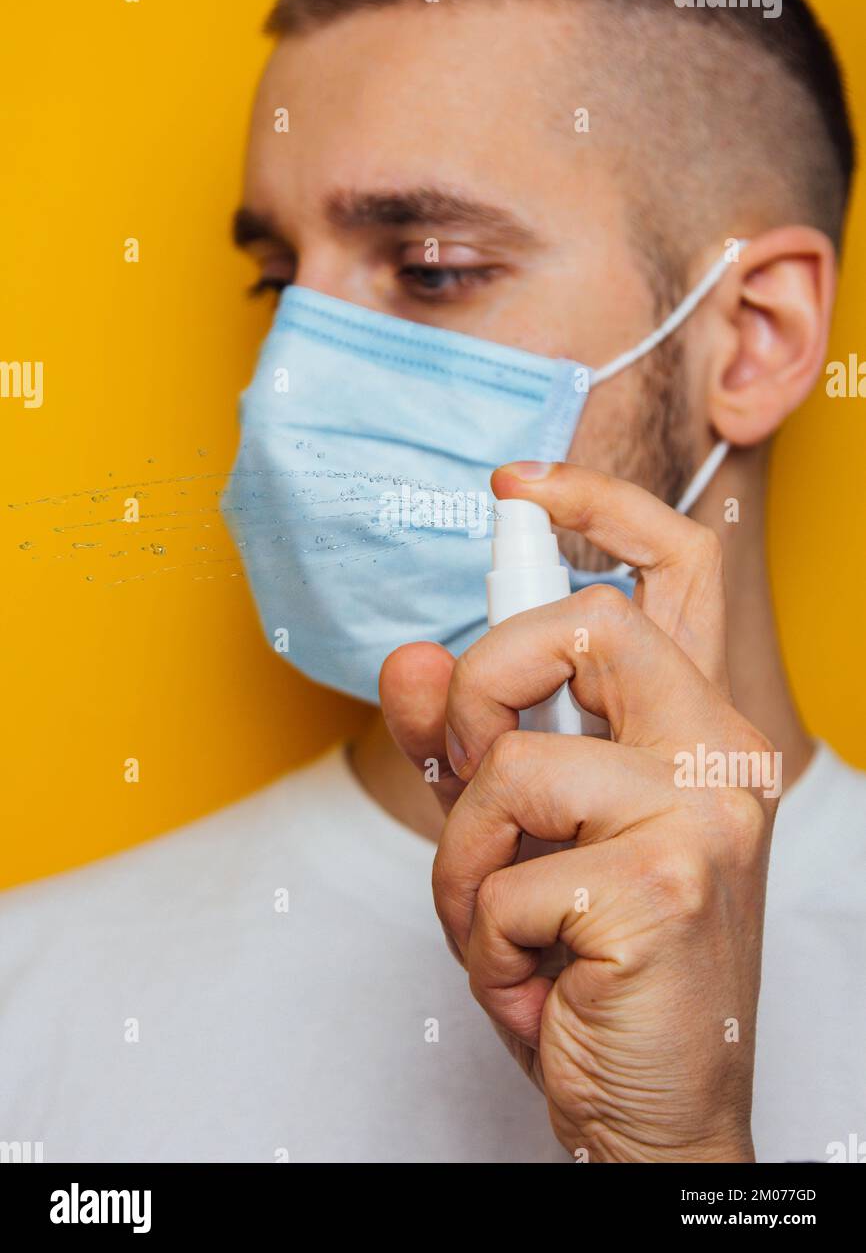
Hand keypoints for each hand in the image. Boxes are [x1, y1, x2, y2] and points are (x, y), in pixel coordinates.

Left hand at [380, 463, 776, 1162]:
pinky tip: (536, 978)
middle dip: (483, 682)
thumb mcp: (511, 837)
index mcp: (693, 723)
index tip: (516, 486)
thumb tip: (409, 658)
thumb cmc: (594, 962)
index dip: (598, 501)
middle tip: (464, 764)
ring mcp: (704, 810)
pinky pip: (504, 871)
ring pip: (511, 759)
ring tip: (503, 922)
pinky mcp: (667, 881)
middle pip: (584, 619)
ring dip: (464, 857)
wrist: (654, 1105)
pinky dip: (482, 932)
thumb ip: (459, 740)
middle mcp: (720, 748)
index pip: (676, 565)